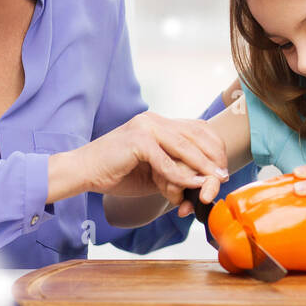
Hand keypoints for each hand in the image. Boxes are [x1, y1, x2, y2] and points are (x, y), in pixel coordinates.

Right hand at [72, 112, 228, 212]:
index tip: (221, 168)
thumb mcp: (153, 171)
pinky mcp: (137, 140)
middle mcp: (154, 120)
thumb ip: (175, 171)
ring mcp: (146, 127)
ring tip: (215, 180)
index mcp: (158, 123)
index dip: (213, 148)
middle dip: (213, 157)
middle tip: (223, 176)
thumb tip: (201, 183)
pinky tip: (192, 185)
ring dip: (202, 166)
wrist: (83, 172)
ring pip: (185, 145)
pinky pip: (166, 160)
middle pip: (196, 134)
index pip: (196, 129)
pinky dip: (181, 175)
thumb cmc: (116, 173)